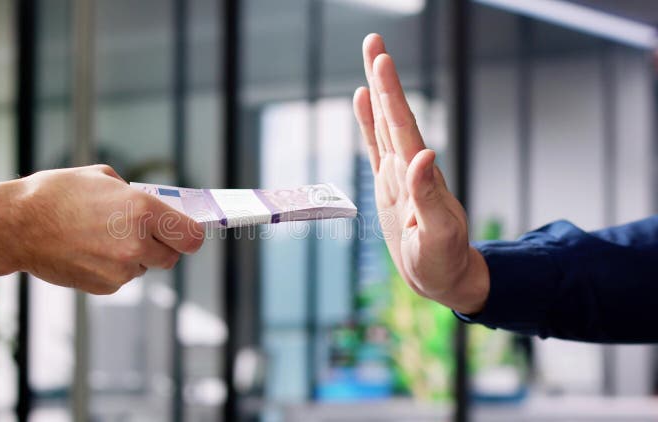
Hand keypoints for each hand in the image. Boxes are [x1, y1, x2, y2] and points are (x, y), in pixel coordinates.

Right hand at [0, 164, 203, 294]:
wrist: (18, 225)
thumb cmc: (57, 195)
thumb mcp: (102, 178)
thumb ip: (134, 194)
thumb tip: (151, 207)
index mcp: (143, 210)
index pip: (191, 237)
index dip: (189, 236)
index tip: (184, 233)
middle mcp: (137, 243)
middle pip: (171, 257)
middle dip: (161, 246)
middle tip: (140, 233)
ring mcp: (121, 269)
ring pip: (144, 268)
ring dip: (133, 257)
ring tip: (102, 238)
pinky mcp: (104, 286)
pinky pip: (121, 279)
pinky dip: (112, 269)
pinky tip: (89, 251)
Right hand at [352, 34, 488, 313]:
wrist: (442, 277)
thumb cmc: (442, 261)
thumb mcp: (438, 234)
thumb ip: (430, 195)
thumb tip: (423, 155)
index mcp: (419, 175)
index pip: (403, 126)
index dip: (391, 94)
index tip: (383, 62)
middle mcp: (408, 167)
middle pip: (394, 115)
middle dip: (384, 79)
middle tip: (374, 43)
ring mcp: (398, 173)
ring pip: (385, 124)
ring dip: (378, 92)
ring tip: (371, 60)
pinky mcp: (388, 184)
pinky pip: (376, 147)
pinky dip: (369, 123)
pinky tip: (362, 101)